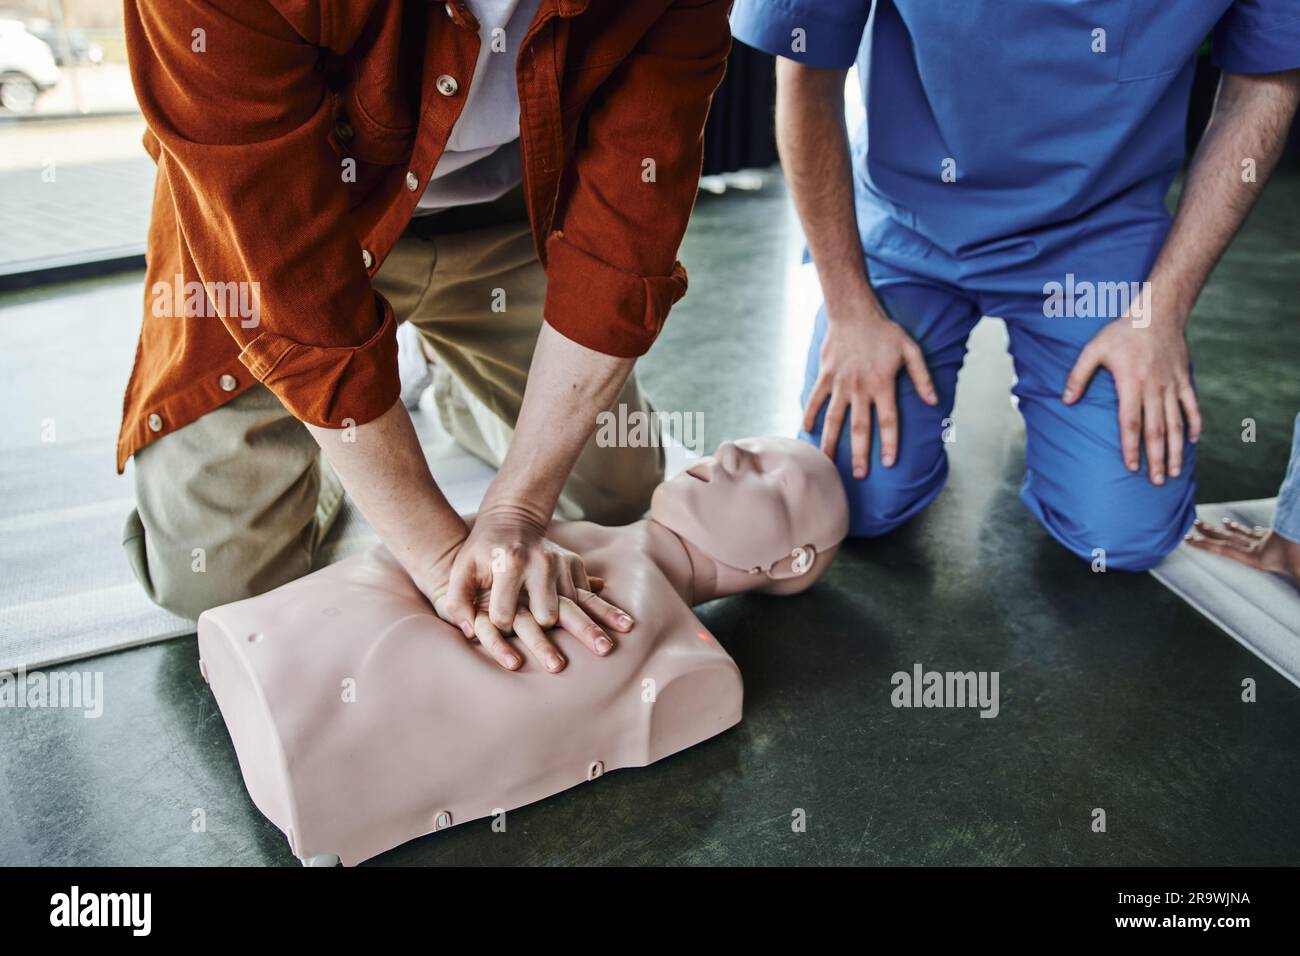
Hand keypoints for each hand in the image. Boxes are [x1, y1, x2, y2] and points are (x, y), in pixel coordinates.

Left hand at [432, 504, 633, 669]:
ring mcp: (561, 565)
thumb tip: (467, 631)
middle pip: (548, 613)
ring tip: (607, 649)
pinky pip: (589, 594)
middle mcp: (539, 565)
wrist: (513, 518)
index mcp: (509, 565)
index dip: (498, 626)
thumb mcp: (463, 569)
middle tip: (557, 666)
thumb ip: (458, 599)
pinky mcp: (574, 565)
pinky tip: (623, 625)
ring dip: (591, 629)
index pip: (505, 612)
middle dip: (549, 639)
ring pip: (578, 604)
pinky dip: (605, 610)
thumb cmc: (482, 550)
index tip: (497, 628)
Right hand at [803, 309, 937, 478]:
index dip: (889, 443)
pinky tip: (807, 431)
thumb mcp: (911, 350)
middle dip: (860, 454)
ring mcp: (840, 384)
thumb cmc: (885, 331)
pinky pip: (816, 400)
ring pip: (834, 420)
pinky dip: (810, 415)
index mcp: (882, 385)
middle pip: (860, 428)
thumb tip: (934, 402)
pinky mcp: (825, 376)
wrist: (853, 311)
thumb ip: (922, 378)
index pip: (888, 421)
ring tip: (828, 462)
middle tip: (859, 476)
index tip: (889, 463)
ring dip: (831, 443)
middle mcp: (860, 388)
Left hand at [1063, 304, 1201, 485]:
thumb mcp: (1093, 349)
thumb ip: (1078, 376)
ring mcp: (1172, 385)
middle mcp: (1154, 389)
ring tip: (1174, 471)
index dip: (1131, 447)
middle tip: (1156, 481)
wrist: (1158, 311)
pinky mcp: (1184, 379)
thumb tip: (1065, 401)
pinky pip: (1192, 406)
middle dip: (1156, 458)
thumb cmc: (1122, 331)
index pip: (1131, 424)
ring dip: (1175, 449)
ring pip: (1176, 423)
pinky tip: (1193, 442)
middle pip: (1156, 430)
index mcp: (1131, 385)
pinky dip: (1194, 424)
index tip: (1132, 467)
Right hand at [1187, 518, 1299, 585]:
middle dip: (1209, 532)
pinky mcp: (1278, 534)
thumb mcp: (1298, 573)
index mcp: (1255, 558)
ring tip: (1220, 522)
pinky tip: (1254, 528)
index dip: (1204, 545)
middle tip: (1194, 524)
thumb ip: (1297, 591)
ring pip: (1243, 531)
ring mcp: (1267, 538)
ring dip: (1229, 527)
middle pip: (1228, 537)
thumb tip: (1298, 621)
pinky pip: (1262, 532)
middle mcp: (1257, 546)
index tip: (1189, 539)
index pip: (1224, 550)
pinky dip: (1255, 530)